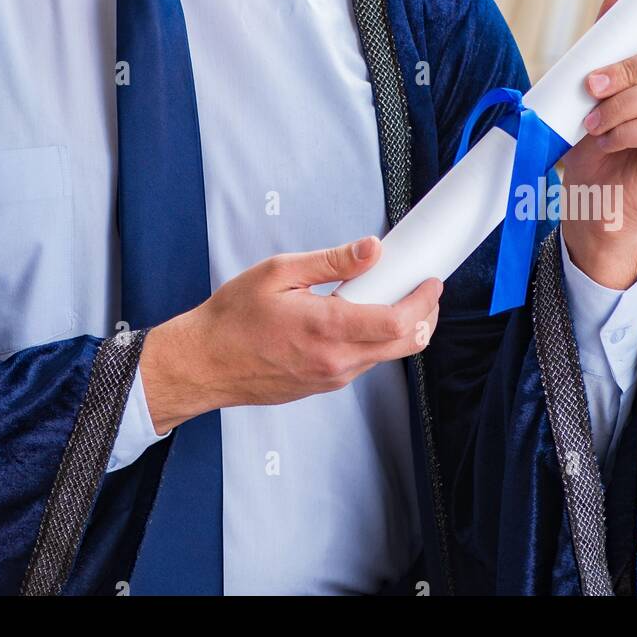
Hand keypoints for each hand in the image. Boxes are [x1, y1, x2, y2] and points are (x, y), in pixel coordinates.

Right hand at [139, 238, 441, 434]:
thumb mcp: (278, 272)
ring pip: (385, 356)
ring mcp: (331, 378)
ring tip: (390, 296)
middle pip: (403, 344)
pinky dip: (374, 341)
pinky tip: (360, 317)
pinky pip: (362, 364)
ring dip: (399, 328)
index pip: (397, 322)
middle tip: (424, 290)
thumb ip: (330, 262)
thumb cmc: (233, 318)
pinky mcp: (323, 386)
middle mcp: (335, 361)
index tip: (431, 282)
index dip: (423, 302)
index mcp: (327, 329)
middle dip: (424, 316)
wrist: (205, 363)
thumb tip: (371, 249)